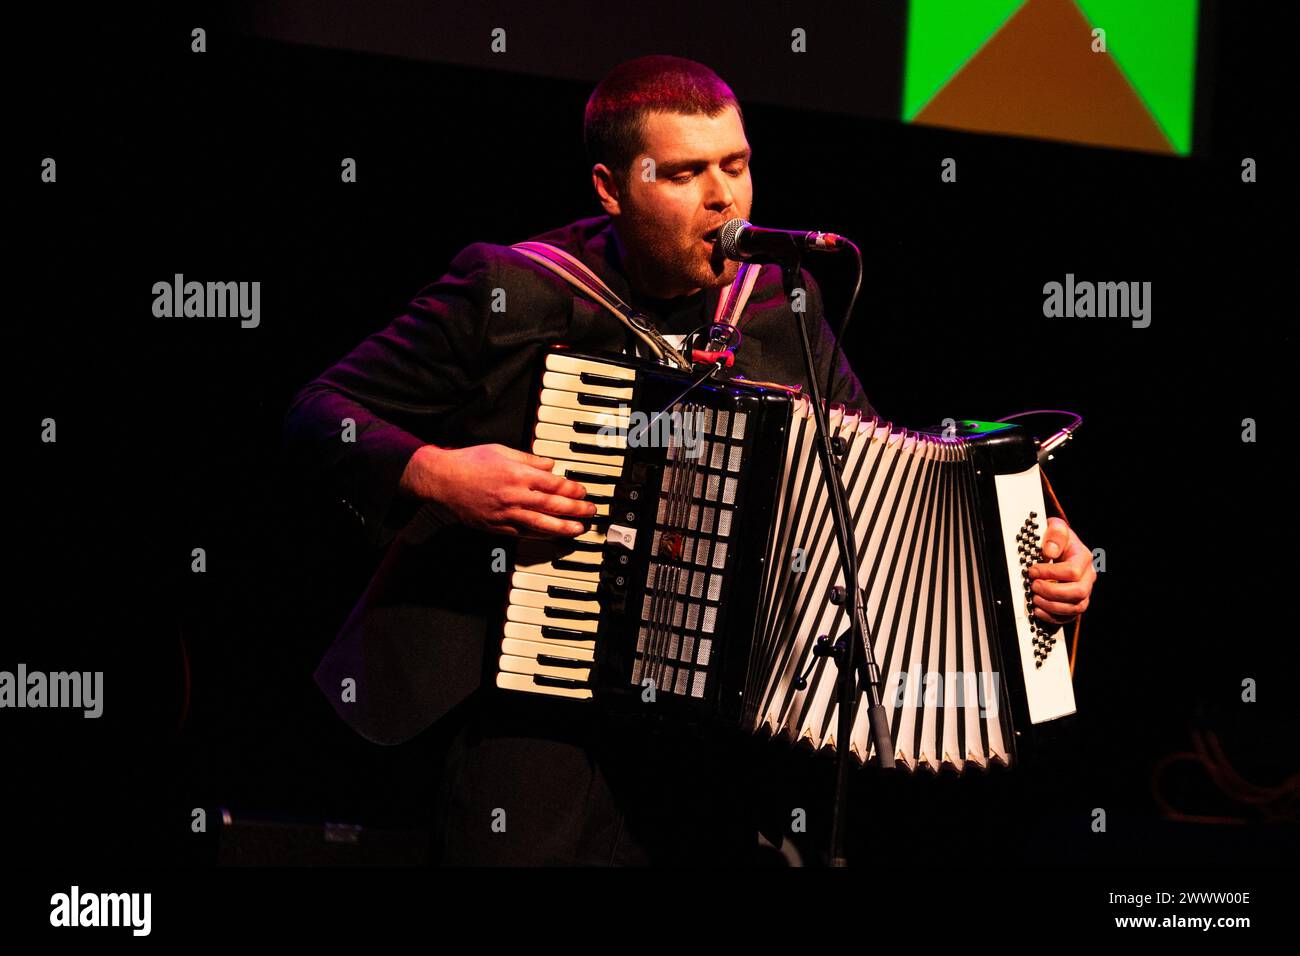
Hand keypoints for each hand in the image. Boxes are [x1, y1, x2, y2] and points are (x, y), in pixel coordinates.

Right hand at [400, 443, 595, 537]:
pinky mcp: (496, 526)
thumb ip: (529, 459)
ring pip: (540, 523)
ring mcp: (505, 513)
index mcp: (517, 474)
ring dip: (562, 527)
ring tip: (578, 529)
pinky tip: (552, 536)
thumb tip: (551, 465)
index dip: (572, 489)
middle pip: (552, 505)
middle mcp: (513, 495)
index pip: (553, 484)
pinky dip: (540, 535)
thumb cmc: (470, 462)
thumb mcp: (502, 451)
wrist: (442, 479)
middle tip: (590, 511)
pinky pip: (523, 533)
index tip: (583, 491)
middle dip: (575, 509)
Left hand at [1026, 517, 1095, 624]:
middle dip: (1052, 592)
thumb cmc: (1057, 538)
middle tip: (1033, 586)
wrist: (1059, 547)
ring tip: (1034, 598)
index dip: (1050, 573)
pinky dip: (1053, 617)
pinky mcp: (1076, 602)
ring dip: (1052, 606)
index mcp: (1084, 558)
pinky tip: (1038, 610)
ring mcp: (1084, 591)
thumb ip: (1055, 534)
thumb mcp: (1055, 528)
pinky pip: (1070, 616)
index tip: (1032, 570)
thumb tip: (1050, 551)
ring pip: (1076, 607)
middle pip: (1078, 592)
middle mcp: (1088, 577)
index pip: (1072, 572)